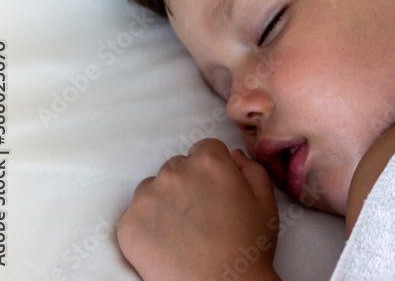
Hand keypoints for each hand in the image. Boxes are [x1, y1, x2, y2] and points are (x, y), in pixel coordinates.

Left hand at [117, 138, 280, 280]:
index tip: (216, 190)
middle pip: (177, 166)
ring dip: (165, 200)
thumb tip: (231, 155)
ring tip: (182, 229)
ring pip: (153, 187)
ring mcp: (147, 198)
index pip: (204, 148)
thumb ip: (251, 168)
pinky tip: (167, 242)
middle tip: (201, 213)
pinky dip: (147, 224)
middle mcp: (175, 173)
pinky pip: (135, 213)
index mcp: (210, 162)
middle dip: (188, 183)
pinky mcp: (128, 224)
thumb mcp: (266, 201)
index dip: (213, 168)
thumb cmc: (248, 246)